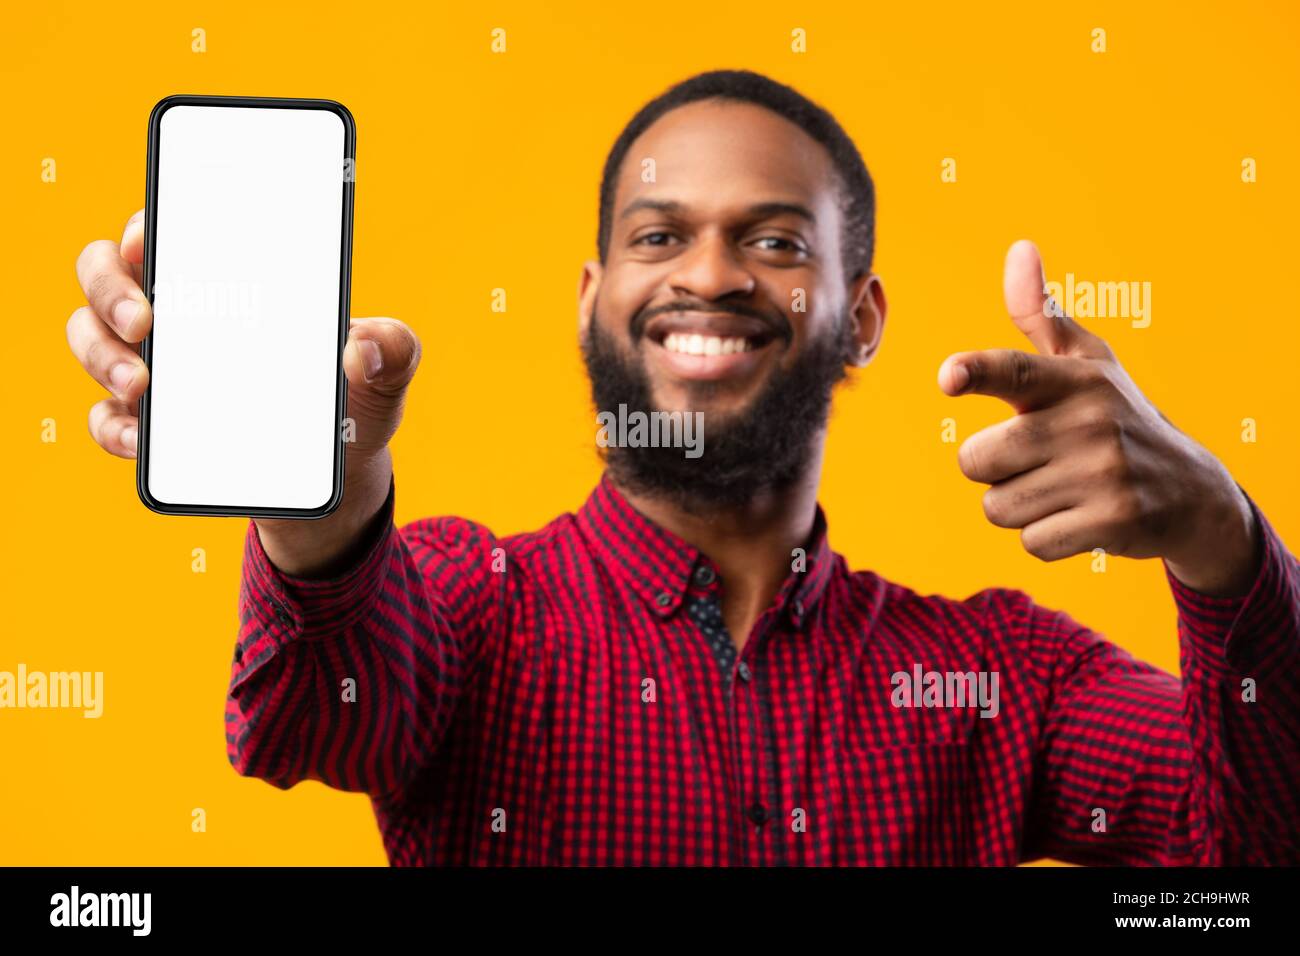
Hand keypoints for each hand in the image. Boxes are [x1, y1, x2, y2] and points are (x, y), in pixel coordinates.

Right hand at [68, 208, 422, 575]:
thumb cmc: (353, 400)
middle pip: (105, 273)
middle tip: (144, 320)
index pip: (169, 230)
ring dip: (102, 357)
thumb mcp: (385, 374)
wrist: (339, 472)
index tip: (147, 241)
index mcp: (230, 279)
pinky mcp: (147, 424)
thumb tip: (369, 343)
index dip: (144, 226)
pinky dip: (113, 428)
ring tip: (141, 385)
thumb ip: (396, 350)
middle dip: (110, 290)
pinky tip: (139, 441)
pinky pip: (105, 419)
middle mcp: (179, 313)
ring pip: (90, 339)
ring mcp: (154, 365)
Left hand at [938, 240, 1258, 596]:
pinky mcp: (1112, 521)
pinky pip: (1031, 542)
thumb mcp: (1085, 363)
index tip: (950, 378)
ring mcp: (1103, 473)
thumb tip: (1019, 248)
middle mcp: (1089, 422)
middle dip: (992, 469)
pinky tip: (1079, 518)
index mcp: (1074, 379)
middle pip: (976, 461)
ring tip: (1061, 488)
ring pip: (998, 507)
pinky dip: (1046, 537)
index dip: (977, 373)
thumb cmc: (1114, 416)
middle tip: (1036, 460)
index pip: (1015, 371)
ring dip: (1019, 506)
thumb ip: (1038, 315)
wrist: (1188, 489)